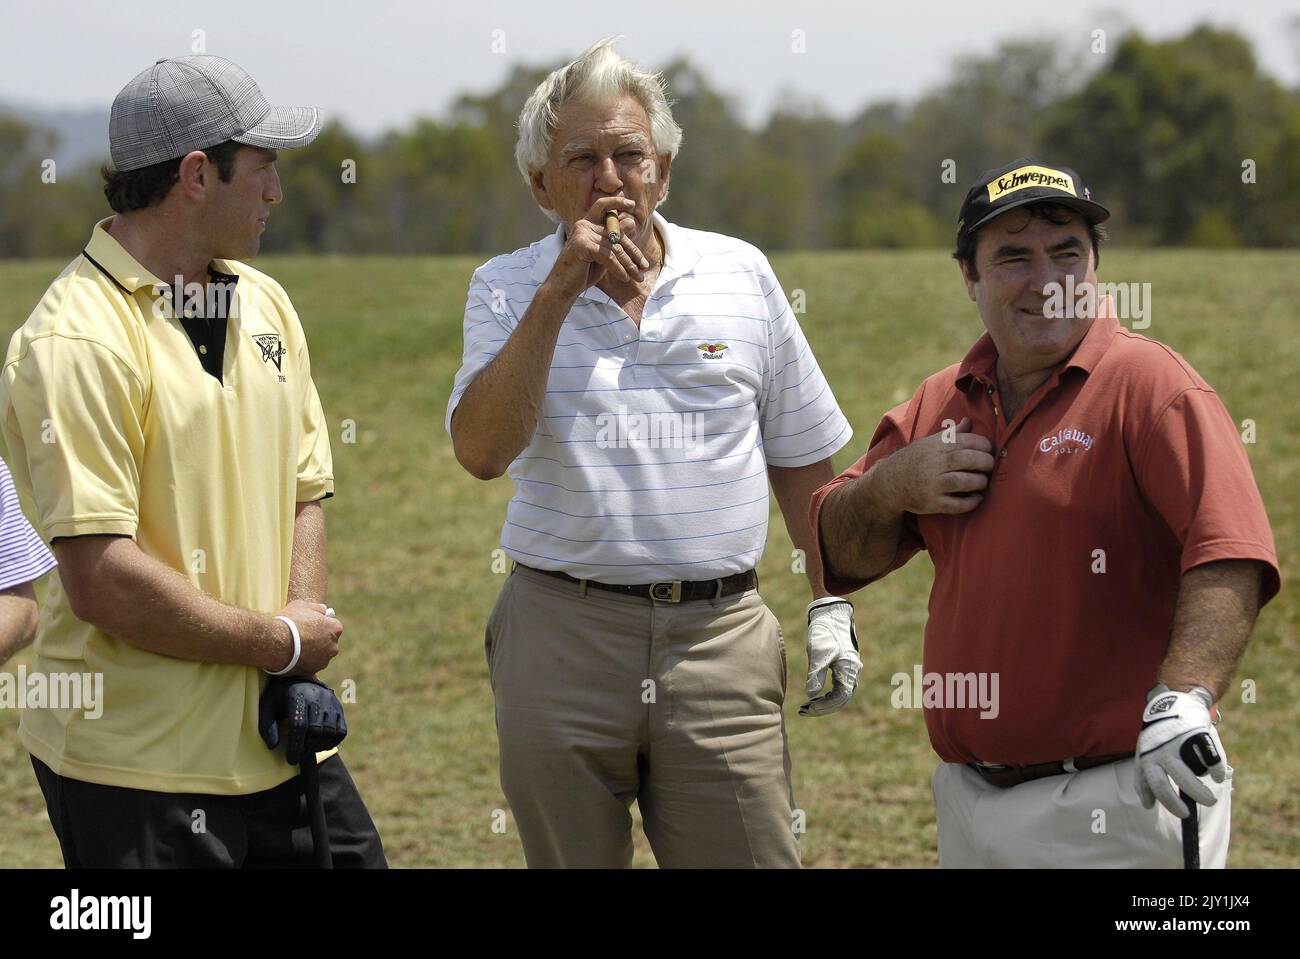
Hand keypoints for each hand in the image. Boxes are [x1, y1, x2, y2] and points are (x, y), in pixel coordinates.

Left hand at [258, 676, 348, 764]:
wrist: (301, 679)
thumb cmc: (280, 697)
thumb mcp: (267, 707)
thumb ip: (267, 726)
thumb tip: (273, 746)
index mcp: (297, 696)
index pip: (299, 725)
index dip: (296, 746)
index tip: (291, 760)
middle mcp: (317, 697)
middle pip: (316, 730)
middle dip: (307, 748)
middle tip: (298, 755)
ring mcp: (331, 702)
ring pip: (330, 732)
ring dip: (319, 746)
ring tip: (308, 748)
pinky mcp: (339, 708)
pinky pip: (341, 731)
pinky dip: (332, 742)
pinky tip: (321, 743)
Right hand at [273, 600, 341, 674]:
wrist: (273, 642)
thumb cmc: (289, 621)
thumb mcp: (304, 605)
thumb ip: (317, 608)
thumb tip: (324, 610)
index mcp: (335, 629)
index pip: (332, 626)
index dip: (320, 624)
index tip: (309, 624)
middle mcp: (333, 647)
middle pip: (327, 642)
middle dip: (318, 639)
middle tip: (301, 636)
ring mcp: (323, 661)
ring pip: (319, 656)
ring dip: (311, 653)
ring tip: (294, 648)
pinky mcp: (311, 672)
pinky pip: (309, 667)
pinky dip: (303, 663)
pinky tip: (293, 659)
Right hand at [550, 197, 649, 292]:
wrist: (563, 287)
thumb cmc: (583, 272)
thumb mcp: (604, 255)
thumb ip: (615, 240)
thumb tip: (631, 222)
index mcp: (588, 224)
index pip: (604, 208)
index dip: (617, 202)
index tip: (632, 204)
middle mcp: (584, 224)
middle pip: (616, 234)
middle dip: (633, 252)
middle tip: (645, 266)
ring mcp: (582, 233)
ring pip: (615, 247)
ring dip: (629, 264)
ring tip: (638, 277)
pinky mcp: (582, 245)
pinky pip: (608, 256)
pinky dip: (618, 269)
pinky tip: (625, 278)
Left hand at [799, 597, 862, 716]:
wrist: (831, 614)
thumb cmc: (825, 632)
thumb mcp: (818, 653)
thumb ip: (816, 675)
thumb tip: (811, 695)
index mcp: (849, 670)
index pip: (840, 698)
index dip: (824, 707)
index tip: (807, 709)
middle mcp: (853, 673)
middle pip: (841, 700)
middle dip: (823, 708)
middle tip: (804, 711)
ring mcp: (850, 670)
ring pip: (841, 695)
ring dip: (825, 703)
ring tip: (807, 706)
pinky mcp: (844, 667)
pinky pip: (839, 688)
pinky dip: (827, 695)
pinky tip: (814, 696)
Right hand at [875, 417, 993, 515]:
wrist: (888, 483)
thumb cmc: (914, 460)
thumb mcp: (928, 443)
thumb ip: (950, 435)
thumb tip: (969, 421)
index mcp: (935, 446)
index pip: (966, 441)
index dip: (983, 445)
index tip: (989, 450)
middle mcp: (933, 464)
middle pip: (967, 460)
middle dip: (985, 462)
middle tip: (990, 466)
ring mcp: (931, 485)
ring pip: (963, 482)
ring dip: (980, 482)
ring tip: (983, 481)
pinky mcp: (930, 503)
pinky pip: (955, 505)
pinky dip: (971, 502)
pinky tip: (977, 498)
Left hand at [1136, 686, 1226, 817]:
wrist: (1173, 702)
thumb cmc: (1159, 736)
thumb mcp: (1144, 753)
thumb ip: (1144, 779)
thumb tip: (1146, 805)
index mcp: (1148, 757)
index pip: (1157, 786)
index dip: (1171, 803)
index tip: (1183, 814)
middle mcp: (1163, 751)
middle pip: (1180, 781)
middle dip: (1196, 796)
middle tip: (1207, 803)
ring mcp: (1180, 742)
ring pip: (1196, 772)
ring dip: (1205, 787)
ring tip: (1211, 794)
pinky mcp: (1197, 734)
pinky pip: (1211, 758)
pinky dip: (1216, 769)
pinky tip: (1217, 775)